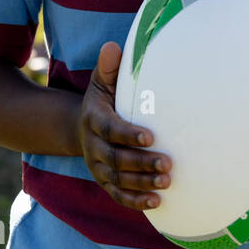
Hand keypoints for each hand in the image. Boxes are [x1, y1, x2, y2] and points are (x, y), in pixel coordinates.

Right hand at [78, 41, 171, 209]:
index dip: (128, 134)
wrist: (81, 128)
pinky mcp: (105, 182)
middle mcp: (93, 146)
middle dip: (141, 162)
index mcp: (94, 119)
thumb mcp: (101, 81)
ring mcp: (98, 167)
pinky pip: (118, 195)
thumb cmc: (103, 100)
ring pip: (118, 179)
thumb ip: (109, 67)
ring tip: (167, 182)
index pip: (109, 129)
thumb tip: (113, 46)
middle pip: (115, 158)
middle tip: (168, 163)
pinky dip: (135, 201)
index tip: (150, 137)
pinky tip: (156, 202)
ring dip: (142, 183)